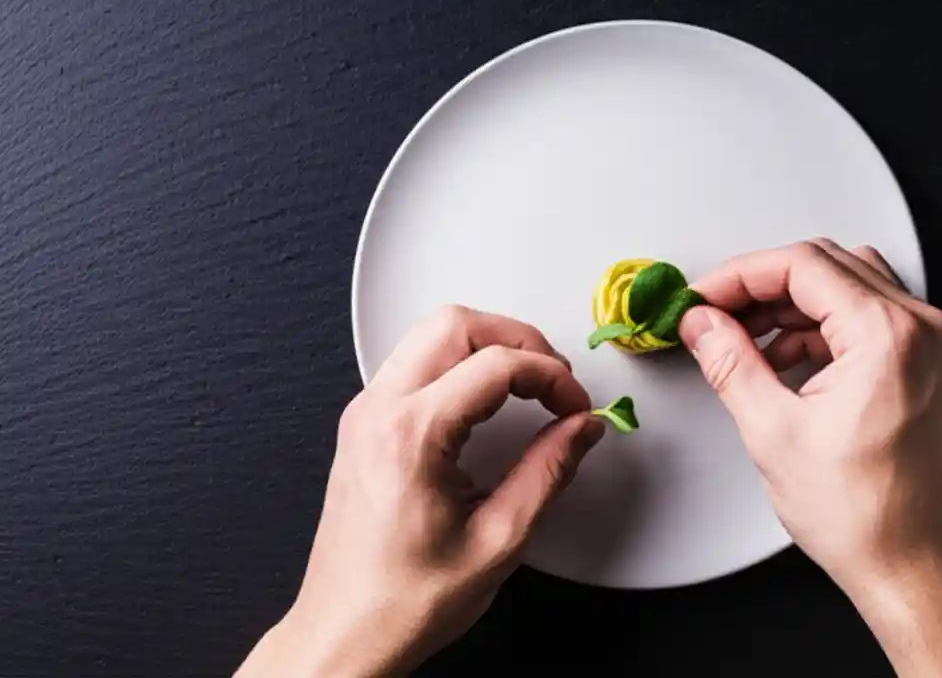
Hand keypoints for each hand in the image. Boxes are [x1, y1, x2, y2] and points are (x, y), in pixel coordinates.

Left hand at [237, 306, 604, 677]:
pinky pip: (415, 362)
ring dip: (488, 346)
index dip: (551, 377)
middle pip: (456, 323)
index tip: (576, 408)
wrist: (345, 632)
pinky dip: (460, 364)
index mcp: (411, 436)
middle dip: (518, 340)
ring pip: (431, 333)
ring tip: (530, 385)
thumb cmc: (404, 601)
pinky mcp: (364, 425)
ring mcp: (365, 414)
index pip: (496, 365)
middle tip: (555, 380)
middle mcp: (378, 411)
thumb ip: (548, 471)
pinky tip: (490, 400)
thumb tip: (582, 429)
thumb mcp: (499, 539)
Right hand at [679, 240, 941, 677]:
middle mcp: (918, 327)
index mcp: (887, 335)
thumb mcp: (773, 431)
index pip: (803, 265)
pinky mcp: (923, 362)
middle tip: (715, 313)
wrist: (910, 563)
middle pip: (826, 264)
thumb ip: (731, 362)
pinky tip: (783, 359)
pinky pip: (865, 316)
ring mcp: (927, 343)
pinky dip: (820, 326)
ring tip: (744, 338)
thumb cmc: (861, 513)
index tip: (703, 296)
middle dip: (762, 285)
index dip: (741, 275)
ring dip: (791, 303)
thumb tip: (702, 322)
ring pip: (847, 283)